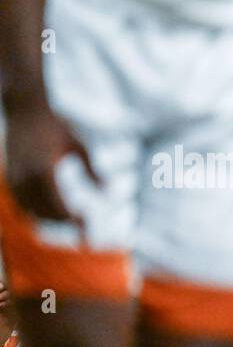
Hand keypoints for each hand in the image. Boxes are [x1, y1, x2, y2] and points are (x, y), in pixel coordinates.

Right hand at [3, 103, 98, 225]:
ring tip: (74, 219)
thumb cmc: (56, 126)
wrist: (25, 110)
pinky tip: (54, 214)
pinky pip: (23, 206)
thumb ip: (92, 171)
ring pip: (34, 213)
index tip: (87, 235)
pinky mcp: (11, 178)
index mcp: (44, 171)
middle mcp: (26, 178)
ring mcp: (15, 179)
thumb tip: (106, 191)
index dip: (75, 223)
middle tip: (85, 226)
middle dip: (67, 223)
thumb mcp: (78, 146)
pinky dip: (38, 214)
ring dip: (53, 220)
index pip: (60, 208)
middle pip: (48, 214)